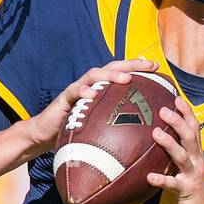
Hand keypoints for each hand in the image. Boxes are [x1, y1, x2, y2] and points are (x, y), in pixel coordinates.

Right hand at [24, 58, 159, 156]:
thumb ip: (114, 126)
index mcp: (101, 90)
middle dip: (131, 64)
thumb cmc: (75, 132)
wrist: (45, 135)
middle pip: (112, 68)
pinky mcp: (64, 98)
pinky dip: (82, 91)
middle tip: (148, 65)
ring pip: (94, 75)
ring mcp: (77, 89)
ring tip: (126, 78)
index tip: (157, 68)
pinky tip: (91, 94)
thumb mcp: (98, 128)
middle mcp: (90, 85)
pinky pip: (73, 91)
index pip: (122, 74)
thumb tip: (141, 139)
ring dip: (111, 75)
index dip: (138, 69)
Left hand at [147, 96, 203, 203]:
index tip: (176, 98)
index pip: (194, 128)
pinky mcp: (188, 191)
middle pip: (189, 136)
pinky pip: (173, 185)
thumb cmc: (195, 192)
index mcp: (198, 155)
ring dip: (169, 144)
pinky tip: (149, 177)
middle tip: (163, 109)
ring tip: (155, 134)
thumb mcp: (190, 170)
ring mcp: (193, 176)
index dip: (187, 113)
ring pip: (182, 156)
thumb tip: (161, 144)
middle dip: (177, 121)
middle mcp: (198, 161)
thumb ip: (179, 156)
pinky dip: (162, 180)